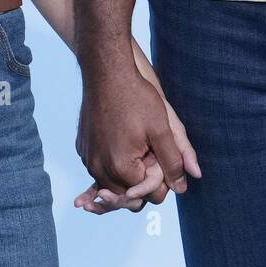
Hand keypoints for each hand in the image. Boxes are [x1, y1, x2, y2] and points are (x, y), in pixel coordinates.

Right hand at [75, 85, 201, 214]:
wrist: (106, 72)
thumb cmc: (136, 98)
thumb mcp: (162, 128)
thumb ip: (174, 160)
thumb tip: (182, 187)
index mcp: (121, 169)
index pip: (151, 194)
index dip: (161, 176)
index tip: (160, 151)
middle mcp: (99, 169)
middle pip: (130, 193)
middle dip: (144, 178)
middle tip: (150, 148)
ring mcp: (88, 159)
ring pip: (114, 182)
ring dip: (127, 172)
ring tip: (138, 143)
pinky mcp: (83, 148)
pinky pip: (100, 167)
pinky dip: (112, 162)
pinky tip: (122, 140)